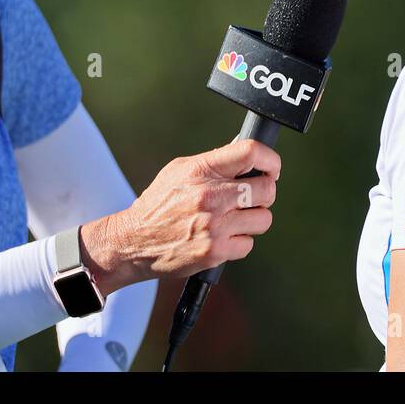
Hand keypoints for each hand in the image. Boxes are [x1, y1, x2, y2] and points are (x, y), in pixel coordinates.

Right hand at [79, 137, 279, 295]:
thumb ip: (213, 163)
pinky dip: (240, 242)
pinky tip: (222, 237)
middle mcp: (210, 195)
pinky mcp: (215, 251)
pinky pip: (249, 244)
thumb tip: (247, 157)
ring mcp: (215, 225)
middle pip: (267, 188)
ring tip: (234, 219)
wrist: (133, 242)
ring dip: (253, 220)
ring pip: (264, 219)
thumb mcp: (179, 171)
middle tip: (253, 198)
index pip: (250, 152)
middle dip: (265, 193)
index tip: (271, 168)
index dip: (270, 159)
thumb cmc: (159, 204)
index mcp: (201, 170)